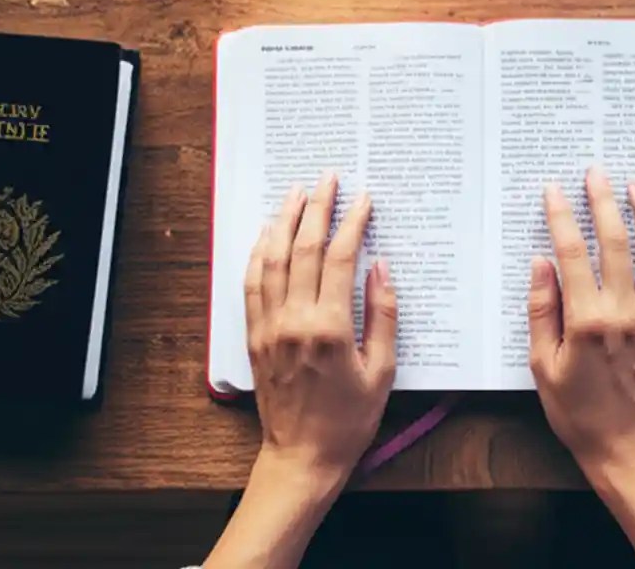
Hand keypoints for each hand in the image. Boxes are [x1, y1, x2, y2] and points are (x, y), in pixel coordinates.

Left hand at [245, 173, 397, 479]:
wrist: (302, 455)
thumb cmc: (349, 420)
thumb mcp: (382, 371)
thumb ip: (382, 315)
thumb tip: (380, 267)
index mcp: (330, 328)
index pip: (338, 259)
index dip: (351, 223)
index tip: (362, 200)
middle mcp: (293, 321)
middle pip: (302, 249)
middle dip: (316, 208)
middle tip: (328, 178)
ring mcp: (268, 327)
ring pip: (271, 259)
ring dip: (283, 220)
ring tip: (296, 192)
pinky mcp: (253, 336)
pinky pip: (251, 283)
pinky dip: (258, 253)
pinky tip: (267, 233)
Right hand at [527, 167, 634, 472]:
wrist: (625, 446)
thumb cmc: (577, 412)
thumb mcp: (542, 365)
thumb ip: (541, 310)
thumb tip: (541, 263)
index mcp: (586, 321)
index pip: (571, 253)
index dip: (561, 215)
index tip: (554, 189)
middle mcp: (624, 312)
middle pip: (616, 242)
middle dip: (604, 201)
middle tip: (596, 172)